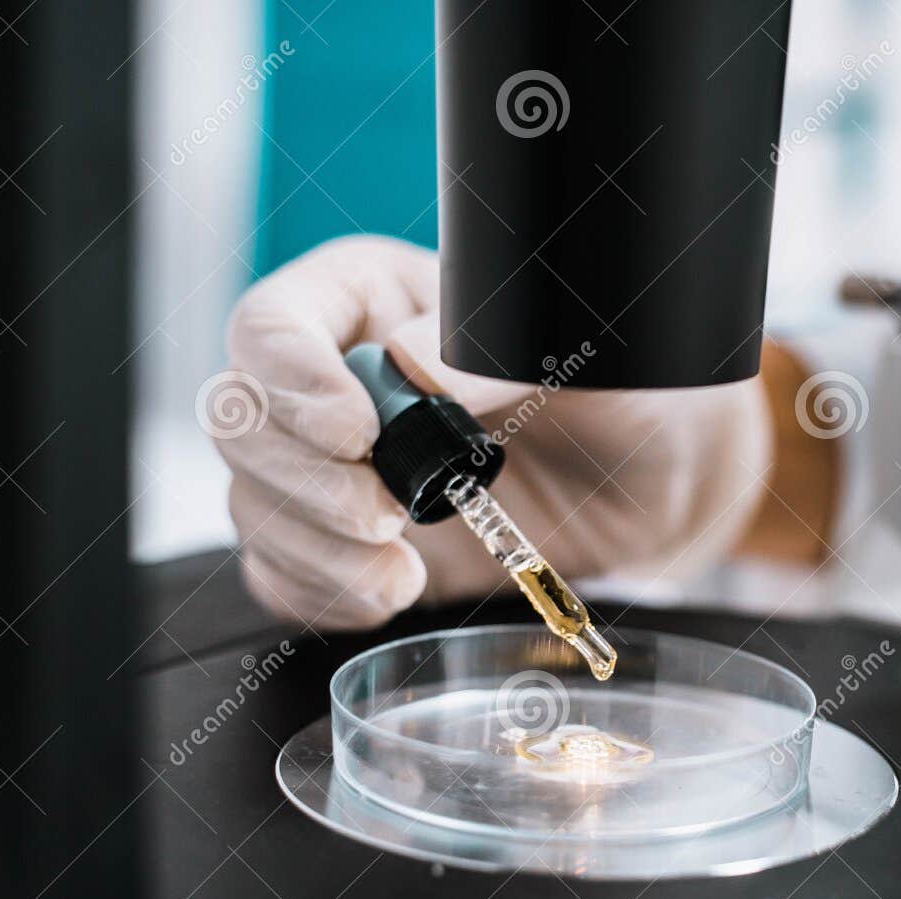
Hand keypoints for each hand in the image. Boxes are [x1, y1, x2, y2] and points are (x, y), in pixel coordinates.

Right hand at [215, 235, 769, 628]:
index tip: (360, 433)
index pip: (272, 326)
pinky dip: (319, 593)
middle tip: (390, 516)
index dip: (291, 381)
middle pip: (241, 421)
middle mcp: (337, 382)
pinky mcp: (350, 546)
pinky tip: (387, 593)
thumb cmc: (628, 394)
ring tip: (404, 570)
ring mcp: (337, 470)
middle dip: (304, 480)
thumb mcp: (586, 363)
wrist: (659, 483)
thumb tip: (414, 361)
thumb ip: (500, 358)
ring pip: (252, 501)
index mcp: (376, 302)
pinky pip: (282, 572)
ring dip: (314, 549)